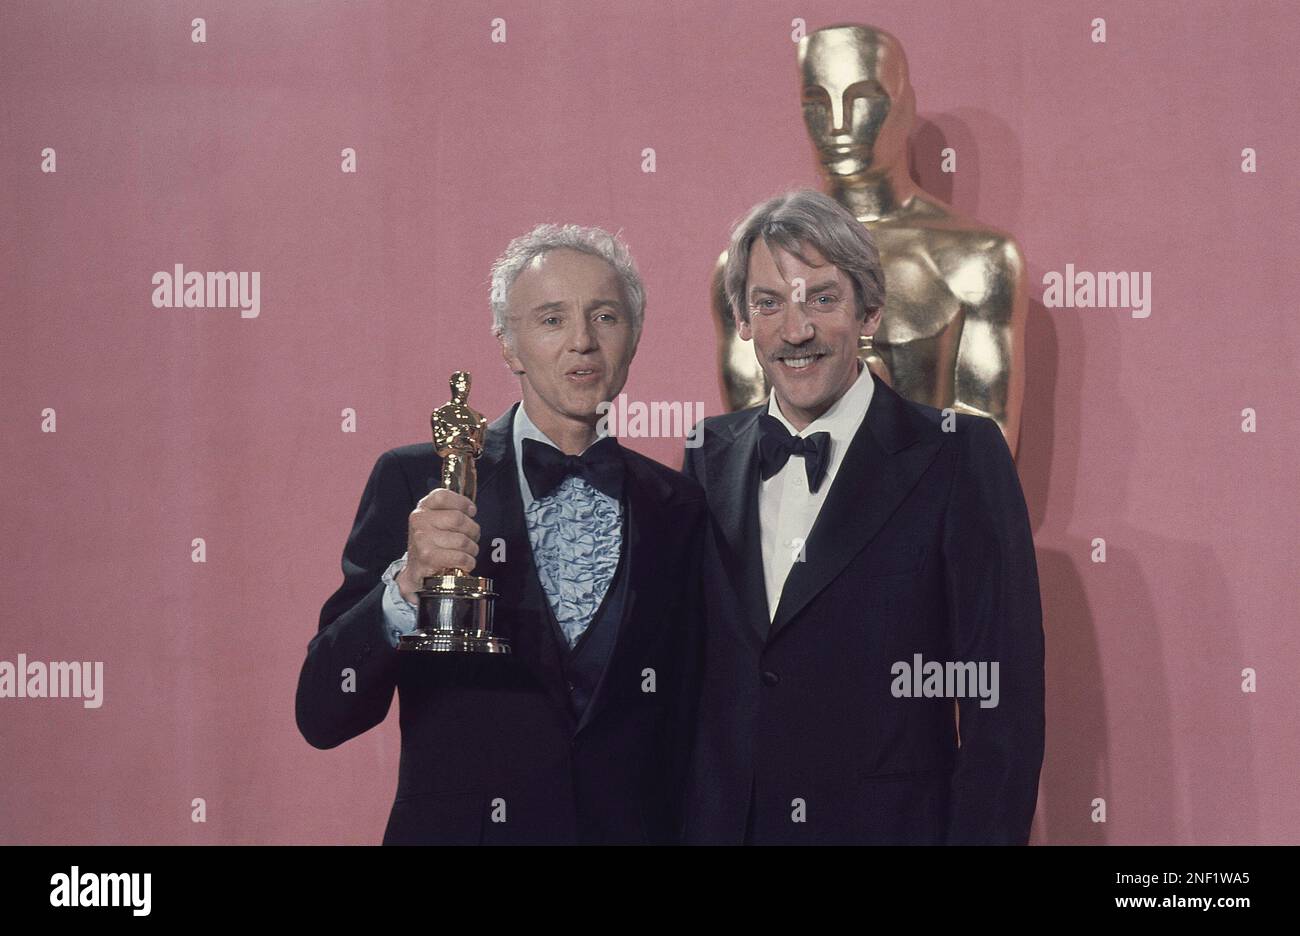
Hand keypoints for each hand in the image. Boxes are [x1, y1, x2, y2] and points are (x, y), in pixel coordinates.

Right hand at [395, 488, 478, 603]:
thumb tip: (471, 510)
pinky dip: (468, 562)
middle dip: (473, 530)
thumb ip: (451, 511)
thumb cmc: (432, 543)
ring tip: (468, 552)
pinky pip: (460, 557)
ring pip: (462, 540)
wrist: (416, 571)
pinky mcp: (428, 557)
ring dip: (472, 548)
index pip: (443, 496)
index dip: (462, 502)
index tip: (471, 512)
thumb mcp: (436, 521)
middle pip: (459, 519)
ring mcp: (422, 539)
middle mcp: (420, 520)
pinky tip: (466, 562)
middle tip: (472, 537)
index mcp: (423, 508)